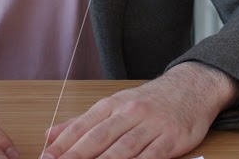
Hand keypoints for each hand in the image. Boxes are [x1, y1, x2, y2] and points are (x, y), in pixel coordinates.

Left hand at [41, 63, 235, 158]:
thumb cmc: (150, 100)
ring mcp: (151, 125)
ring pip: (123, 148)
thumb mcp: (115, 104)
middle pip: (99, 138)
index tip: (46, 157)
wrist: (192, 87)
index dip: (63, 144)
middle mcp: (129, 112)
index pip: (82, 127)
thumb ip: (82, 122)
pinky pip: (151, 156)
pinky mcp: (170, 138)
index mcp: (112, 105)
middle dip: (76, 155)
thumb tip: (50, 137)